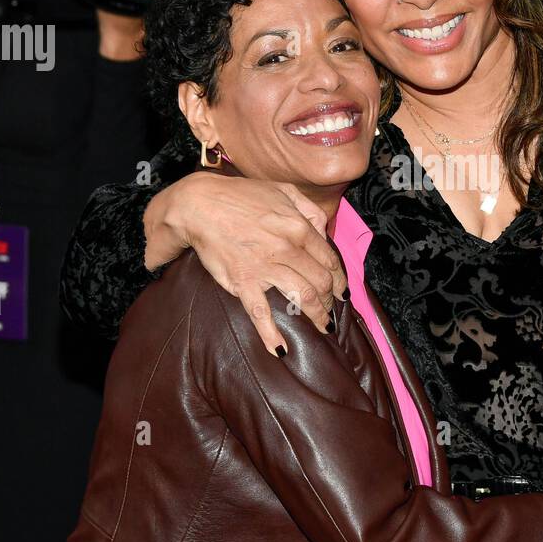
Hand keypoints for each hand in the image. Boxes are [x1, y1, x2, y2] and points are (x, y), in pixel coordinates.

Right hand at [147, 172, 349, 350]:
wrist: (200, 205)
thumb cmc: (241, 196)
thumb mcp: (283, 191)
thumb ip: (309, 208)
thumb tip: (324, 230)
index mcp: (299, 227)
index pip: (329, 259)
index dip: (339, 278)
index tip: (341, 290)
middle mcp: (288, 248)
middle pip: (321, 282)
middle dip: (331, 300)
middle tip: (333, 309)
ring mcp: (266, 268)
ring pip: (303, 297)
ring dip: (318, 315)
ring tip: (323, 326)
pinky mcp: (243, 282)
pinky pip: (261, 313)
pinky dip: (271, 334)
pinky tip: (280, 350)